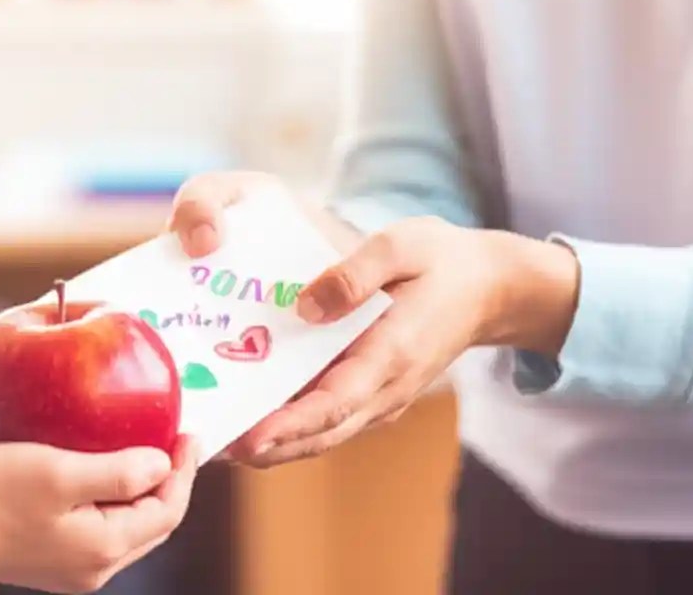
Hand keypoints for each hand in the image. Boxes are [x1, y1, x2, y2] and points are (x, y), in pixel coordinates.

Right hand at [0, 436, 197, 592]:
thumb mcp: (63, 471)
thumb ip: (120, 471)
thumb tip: (164, 463)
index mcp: (105, 547)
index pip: (168, 509)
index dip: (185, 469)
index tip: (190, 430)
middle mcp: (94, 568)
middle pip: (154, 522)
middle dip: (170, 480)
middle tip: (175, 438)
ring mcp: (71, 569)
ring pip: (129, 526)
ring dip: (142, 489)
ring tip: (146, 448)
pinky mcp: (50, 559)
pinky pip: (101, 526)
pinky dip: (114, 497)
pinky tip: (104, 467)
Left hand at [168, 172, 579, 468]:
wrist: (488, 289)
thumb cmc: (441, 261)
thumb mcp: (402, 245)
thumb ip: (356, 274)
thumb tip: (307, 308)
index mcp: (393, 354)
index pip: (335, 402)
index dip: (289, 425)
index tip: (247, 439)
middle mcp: (386, 390)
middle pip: (318, 434)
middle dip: (262, 447)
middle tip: (204, 448)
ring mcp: (380, 399)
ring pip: (319, 435)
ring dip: (268, 445)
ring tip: (210, 440)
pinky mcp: (372, 396)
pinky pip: (326, 421)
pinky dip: (287, 429)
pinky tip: (244, 418)